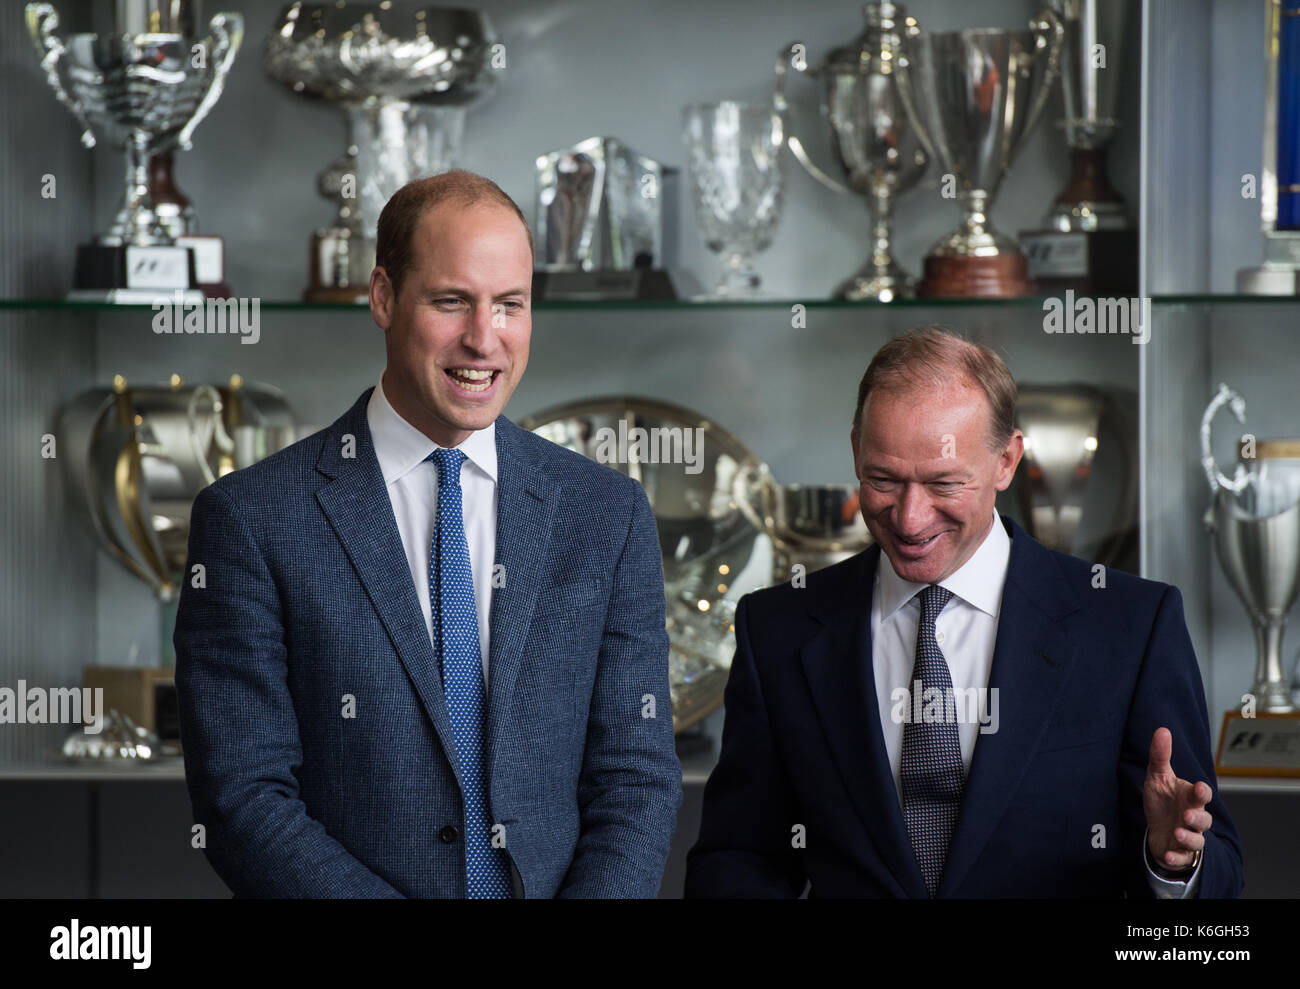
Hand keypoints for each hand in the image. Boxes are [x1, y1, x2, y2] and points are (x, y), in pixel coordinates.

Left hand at [1143, 727, 1211, 871]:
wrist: (1157, 828)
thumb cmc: (1163, 800)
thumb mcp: (1158, 777)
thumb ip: (1160, 756)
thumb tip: (1162, 730)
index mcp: (1190, 798)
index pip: (1202, 795)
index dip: (1202, 792)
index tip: (1200, 788)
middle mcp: (1193, 818)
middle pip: (1203, 819)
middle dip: (1198, 818)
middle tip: (1187, 815)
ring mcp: (1188, 836)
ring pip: (1196, 840)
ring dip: (1188, 838)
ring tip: (1176, 832)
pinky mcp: (1179, 853)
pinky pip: (1181, 858)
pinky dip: (1176, 857)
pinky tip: (1167, 855)